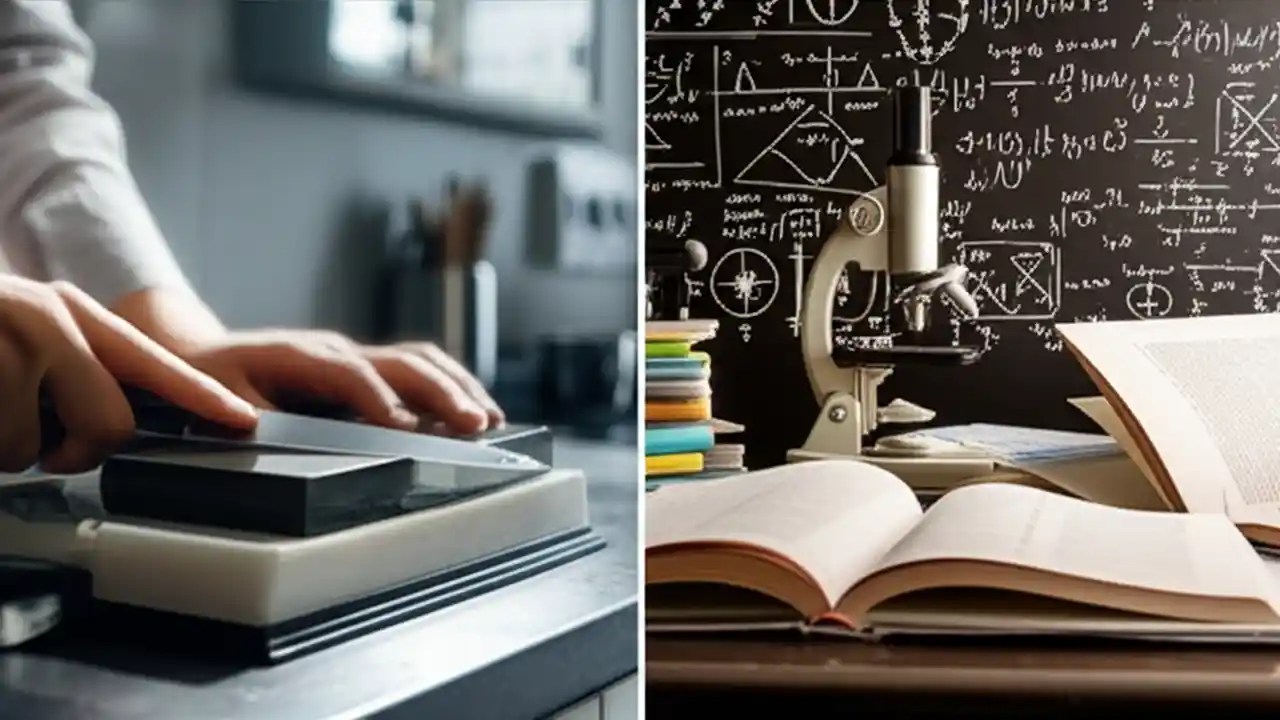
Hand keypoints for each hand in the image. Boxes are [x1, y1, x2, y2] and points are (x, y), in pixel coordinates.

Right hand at [0, 279, 258, 473]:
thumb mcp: (21, 332)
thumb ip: (76, 364)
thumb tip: (119, 421)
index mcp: (70, 311)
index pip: (153, 362)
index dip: (204, 397)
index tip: (244, 419)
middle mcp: (50, 321)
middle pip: (111, 424)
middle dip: (74, 449)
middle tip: (37, 434)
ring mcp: (13, 347)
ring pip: (40, 449)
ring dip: (11, 446)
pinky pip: (4, 453)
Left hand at [181, 330, 503, 434]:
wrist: (204, 353)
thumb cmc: (210, 380)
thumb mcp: (215, 399)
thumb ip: (249, 418)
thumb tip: (271, 433)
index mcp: (302, 356)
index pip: (353, 375)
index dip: (382, 401)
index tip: (409, 429)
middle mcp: (338, 350)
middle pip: (403, 363)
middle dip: (443, 394)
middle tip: (477, 426)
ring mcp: (356, 355)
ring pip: (420, 360)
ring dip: (459, 387)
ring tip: (492, 419)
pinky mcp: (366, 367)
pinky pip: (418, 368)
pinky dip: (452, 386)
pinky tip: (475, 410)